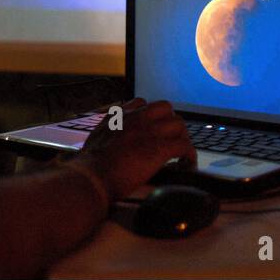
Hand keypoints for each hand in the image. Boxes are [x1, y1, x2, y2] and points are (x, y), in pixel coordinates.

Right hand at [73, 98, 196, 200]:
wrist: (92, 176)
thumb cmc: (90, 165)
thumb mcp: (94, 139)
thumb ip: (106, 132)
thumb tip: (109, 138)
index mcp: (120, 115)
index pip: (142, 103)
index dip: (151, 115)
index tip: (153, 126)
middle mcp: (137, 119)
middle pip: (166, 108)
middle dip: (170, 122)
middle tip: (170, 139)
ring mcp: (150, 132)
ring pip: (179, 124)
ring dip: (182, 138)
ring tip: (180, 152)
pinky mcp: (159, 148)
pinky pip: (184, 145)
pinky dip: (189, 155)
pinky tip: (186, 164)